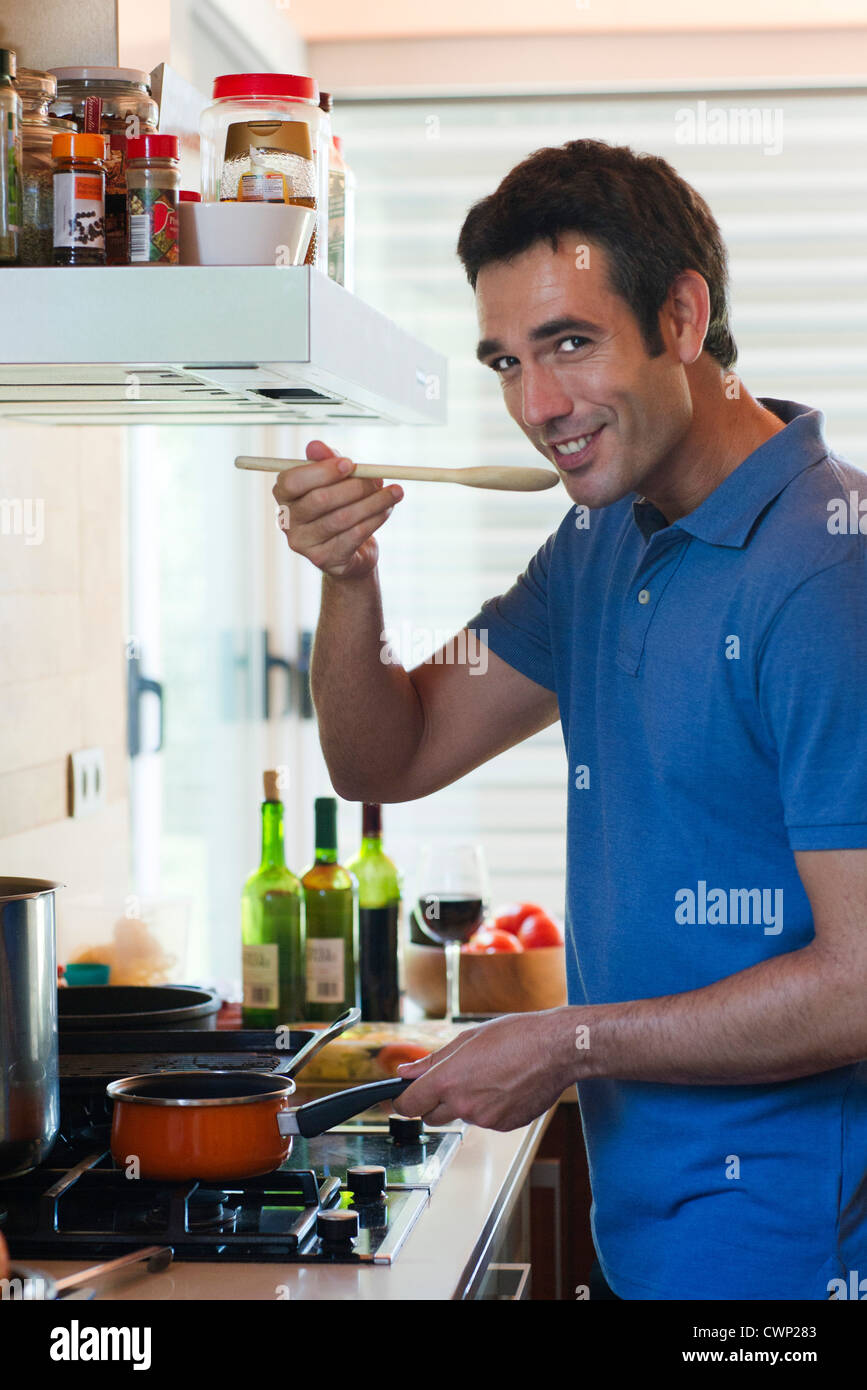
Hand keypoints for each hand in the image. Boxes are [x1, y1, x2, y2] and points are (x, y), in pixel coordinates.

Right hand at [273, 439, 402, 581]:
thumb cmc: (339, 504)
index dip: (322, 471)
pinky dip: (375, 519)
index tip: (350, 464)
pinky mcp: (324, 560)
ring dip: (373, 502)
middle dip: (355, 487)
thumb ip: (325, 460)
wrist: (351, 548)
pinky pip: (353, 536)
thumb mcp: (333, 478)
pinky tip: (388, 509)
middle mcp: (287, 521)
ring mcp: (303, 544)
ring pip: (342, 518)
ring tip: (394, 492)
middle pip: (320, 500)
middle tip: (379, 479)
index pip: (293, 481)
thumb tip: (315, 446)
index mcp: (283, 496)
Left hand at [393, 1009, 575, 1130]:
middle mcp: (463, 1104)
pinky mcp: (504, 1126)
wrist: (557, 1049)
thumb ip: (432, 1060)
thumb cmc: (516, 1036)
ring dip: (466, 1101)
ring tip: (489, 1075)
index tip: (403, 1096)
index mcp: (448, 1080)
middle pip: (431, 1116)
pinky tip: (505, 1086)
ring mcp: (485, 1119)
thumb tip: (406, 1071)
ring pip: (462, 1115)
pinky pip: (486, 1119)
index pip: (408, 1105)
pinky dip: (489, 1107)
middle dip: (434, 1102)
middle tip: (452, 1079)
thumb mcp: (467, 1039)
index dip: (403, 1100)